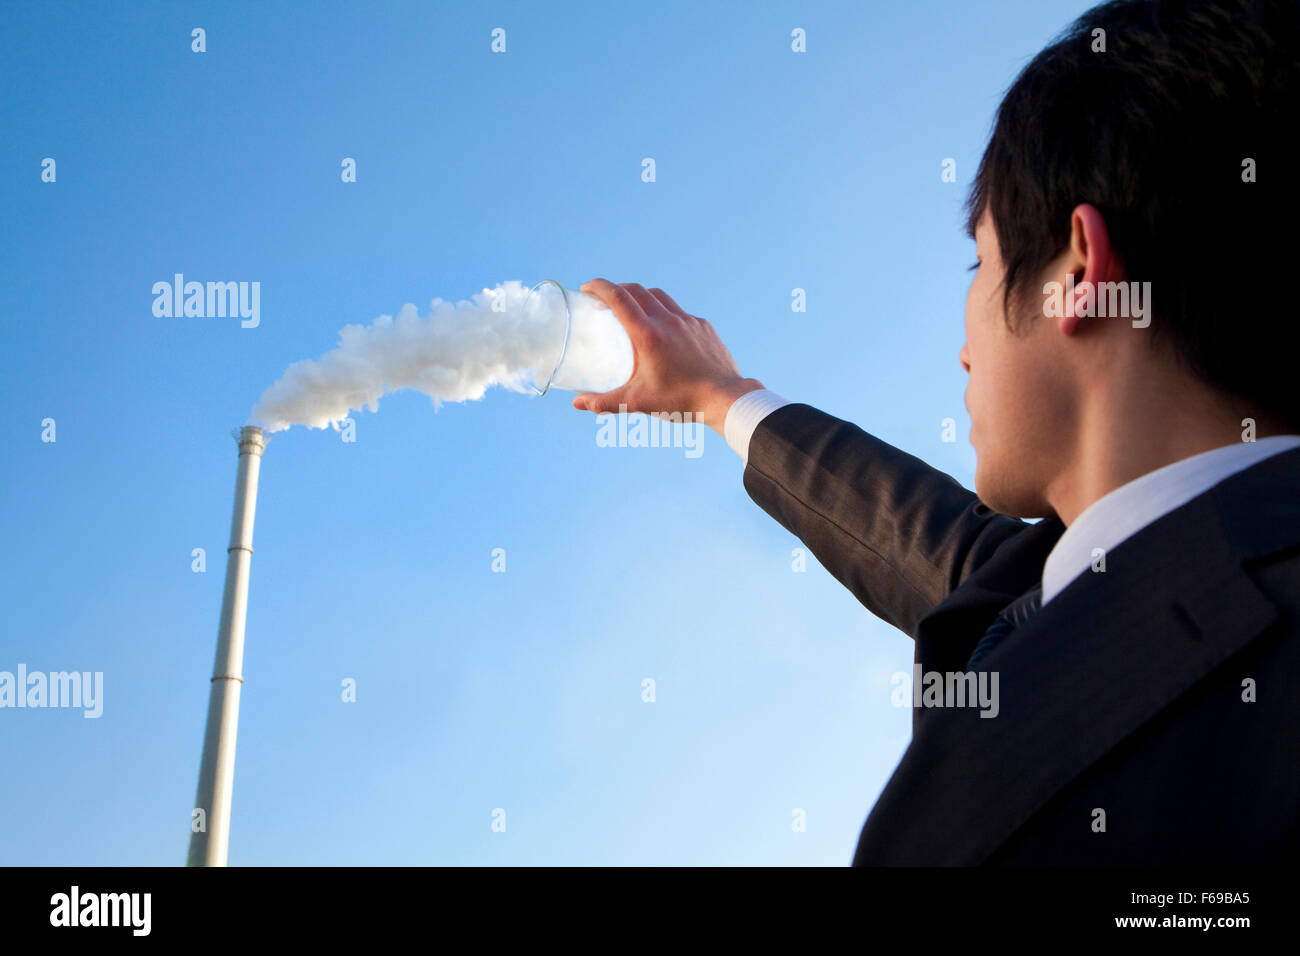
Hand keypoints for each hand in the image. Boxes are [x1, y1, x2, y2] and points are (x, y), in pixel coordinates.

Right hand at [571, 279, 762, 434]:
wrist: (724, 398)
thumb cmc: (681, 401)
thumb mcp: (638, 402)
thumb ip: (604, 402)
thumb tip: (577, 403)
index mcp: (648, 334)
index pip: (618, 297)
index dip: (599, 287)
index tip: (587, 288)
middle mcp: (668, 320)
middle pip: (636, 290)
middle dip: (616, 289)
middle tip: (604, 300)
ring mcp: (688, 321)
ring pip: (659, 296)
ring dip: (641, 296)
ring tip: (632, 308)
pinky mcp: (703, 326)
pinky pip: (679, 312)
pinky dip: (665, 312)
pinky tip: (663, 328)